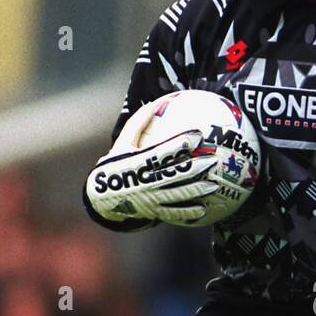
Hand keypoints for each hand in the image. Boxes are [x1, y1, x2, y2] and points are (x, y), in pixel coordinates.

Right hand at [85, 107, 221, 225]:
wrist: (101, 197)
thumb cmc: (115, 164)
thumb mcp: (123, 141)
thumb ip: (138, 122)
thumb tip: (155, 102)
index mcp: (140, 161)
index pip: (165, 150)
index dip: (183, 143)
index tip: (199, 135)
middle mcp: (147, 180)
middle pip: (176, 173)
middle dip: (197, 167)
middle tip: (214, 161)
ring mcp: (151, 198)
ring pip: (178, 194)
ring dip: (197, 190)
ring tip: (214, 186)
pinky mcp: (153, 211)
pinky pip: (173, 212)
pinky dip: (188, 212)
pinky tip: (203, 210)